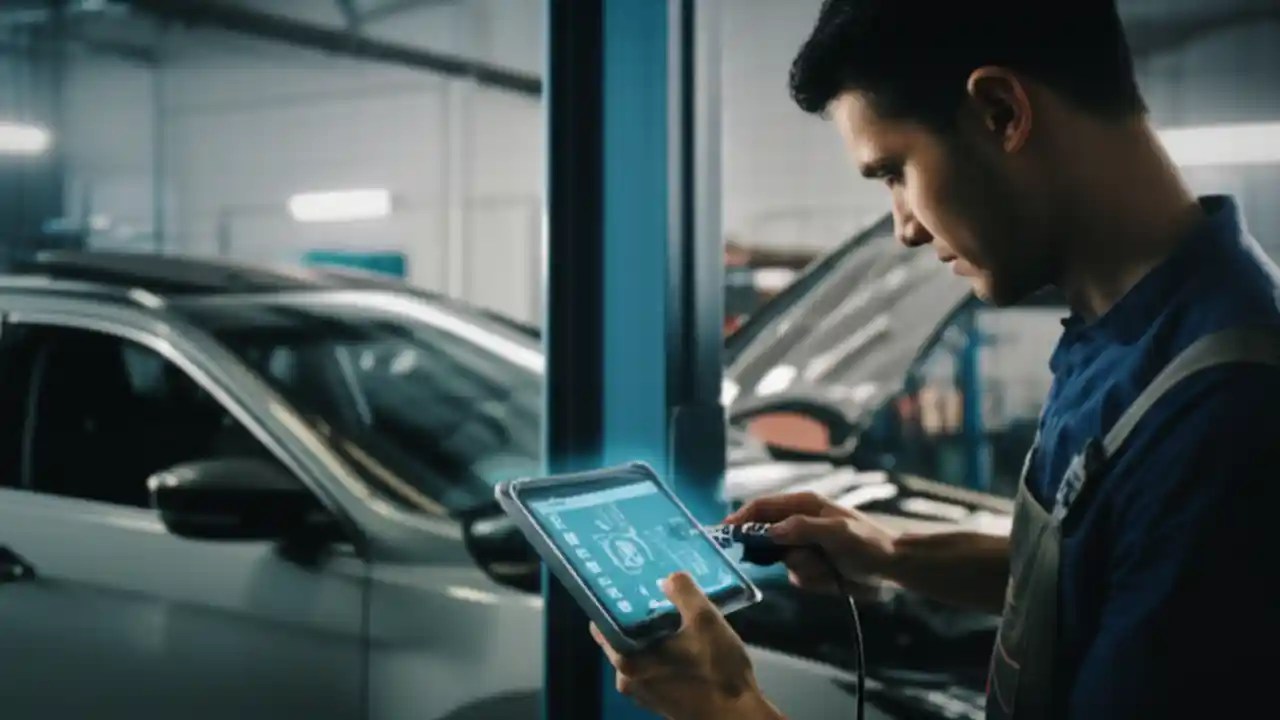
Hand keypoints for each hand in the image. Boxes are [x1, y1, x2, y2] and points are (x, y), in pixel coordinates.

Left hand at [590, 572, 783, 719]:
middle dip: (636, 615)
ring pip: (638, 652)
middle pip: (621, 637)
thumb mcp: (706, 621)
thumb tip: (667, 578)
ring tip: (671, 610)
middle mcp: (626, 679)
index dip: (612, 601)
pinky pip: (651, 666)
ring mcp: (643, 692)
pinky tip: (682, 637)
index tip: (624, 583)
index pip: (602, 624)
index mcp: (626, 661)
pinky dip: (661, 651)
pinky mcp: (659, 699)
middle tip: (653, 590)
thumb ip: (684, 592)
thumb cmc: (718, 672)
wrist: (738, 718)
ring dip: (652, 634)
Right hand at [724, 491, 898, 595]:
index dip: (742, 518)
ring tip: (829, 568)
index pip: (762, 507)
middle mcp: (799, 524)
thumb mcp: (837, 533)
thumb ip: (802, 529)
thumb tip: (770, 532)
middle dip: (778, 553)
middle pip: (766, 537)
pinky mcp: (811, 567)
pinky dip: (813, 580)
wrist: (893, 568)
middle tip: (798, 558)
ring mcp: (804, 546)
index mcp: (803, 505)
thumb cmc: (868, 543)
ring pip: (782, 562)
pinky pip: (797, 577)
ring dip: (804, 569)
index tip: (725, 534)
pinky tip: (832, 577)